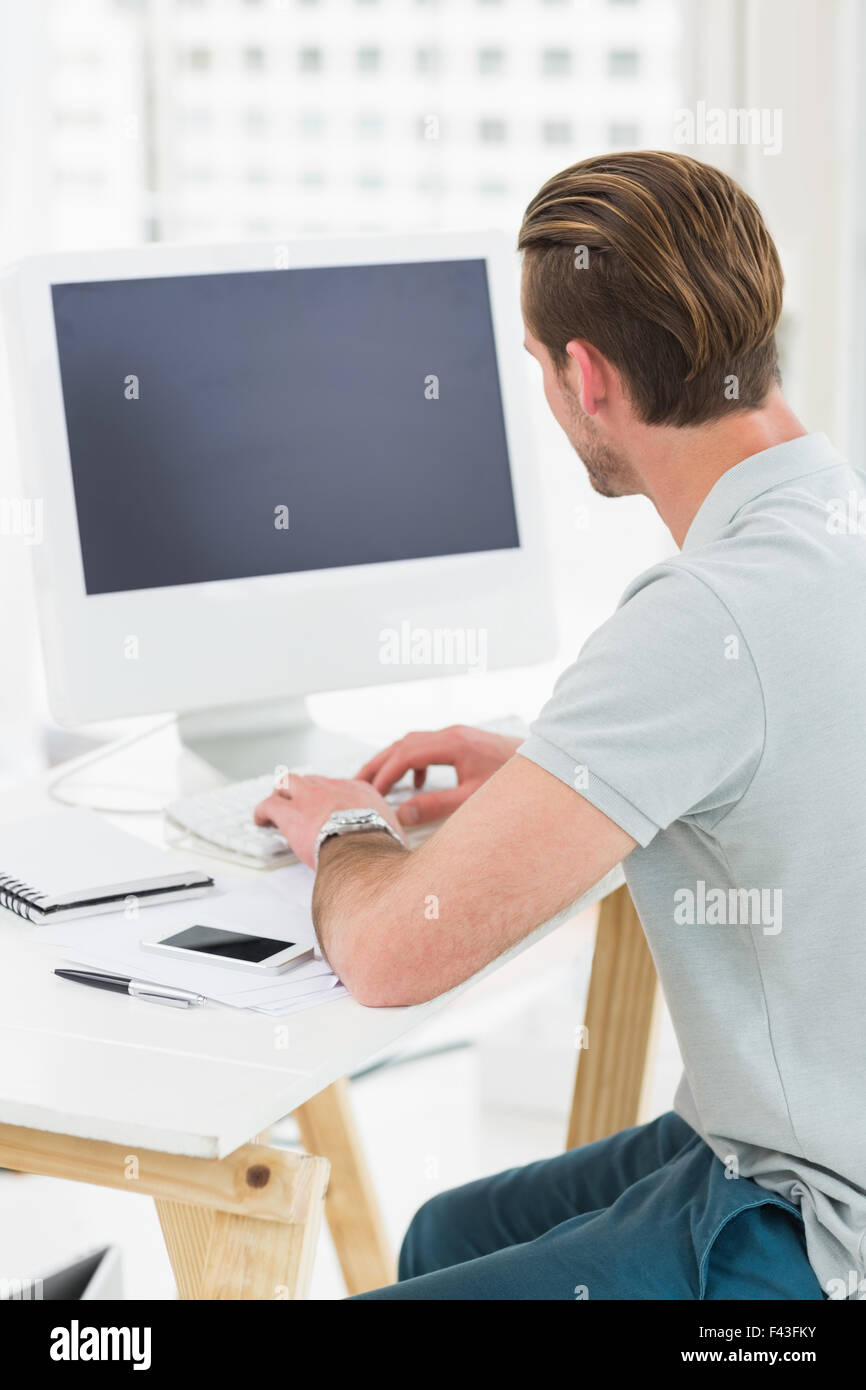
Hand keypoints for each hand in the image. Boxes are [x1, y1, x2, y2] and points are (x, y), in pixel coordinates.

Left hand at [254, 774, 406, 869]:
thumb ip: (389, 833)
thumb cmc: (380, 847)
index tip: (326, 808)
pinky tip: (260, 820)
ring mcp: (310, 798)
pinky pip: (268, 805)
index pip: (339, 786)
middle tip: (296, 803)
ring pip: (286, 782)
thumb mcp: (394, 832)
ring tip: (274, 806)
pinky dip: (262, 811)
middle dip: (302, 790)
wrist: (363, 851)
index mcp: (360, 792)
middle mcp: (333, 788)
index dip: (329, 797)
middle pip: (311, 780)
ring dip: (280, 794)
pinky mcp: (291, 814)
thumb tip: (396, 847)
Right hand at [355, 724, 522, 826]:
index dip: (384, 774)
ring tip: (377, 784)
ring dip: (393, 762)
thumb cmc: (514, 780)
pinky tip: (417, 784)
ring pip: (413, 744)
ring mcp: (458, 736)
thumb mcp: (472, 799)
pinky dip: (414, 763)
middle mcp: (453, 734)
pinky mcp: (464, 743)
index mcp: (453, 743)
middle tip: (356, 785)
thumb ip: (436, 807)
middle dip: (378, 764)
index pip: (405, 754)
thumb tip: (403, 814)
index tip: (369, 793)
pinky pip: (428, 748)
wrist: (550, 765)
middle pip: (403, 744)